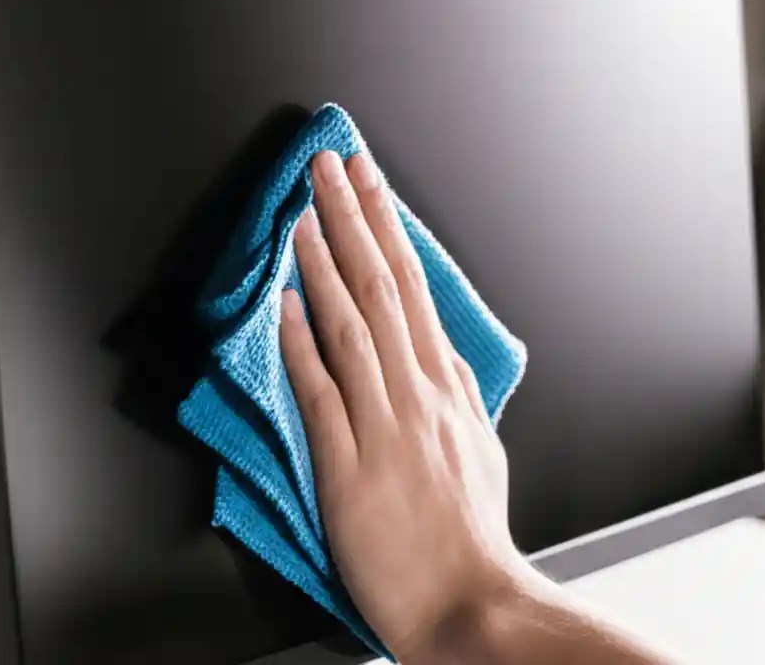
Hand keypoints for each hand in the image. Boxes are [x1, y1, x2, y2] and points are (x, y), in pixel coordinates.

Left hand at [280, 151, 531, 658]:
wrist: (469, 600)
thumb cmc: (472, 534)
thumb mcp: (481, 450)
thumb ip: (459, 396)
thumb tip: (441, 356)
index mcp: (446, 387)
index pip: (413, 287)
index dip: (386, 226)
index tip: (369, 181)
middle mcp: (417, 394)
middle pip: (381, 287)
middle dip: (353, 217)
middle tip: (329, 163)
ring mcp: (384, 426)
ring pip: (351, 326)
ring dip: (322, 263)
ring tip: (302, 212)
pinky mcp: (349, 467)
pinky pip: (321, 394)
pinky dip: (301, 344)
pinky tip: (283, 304)